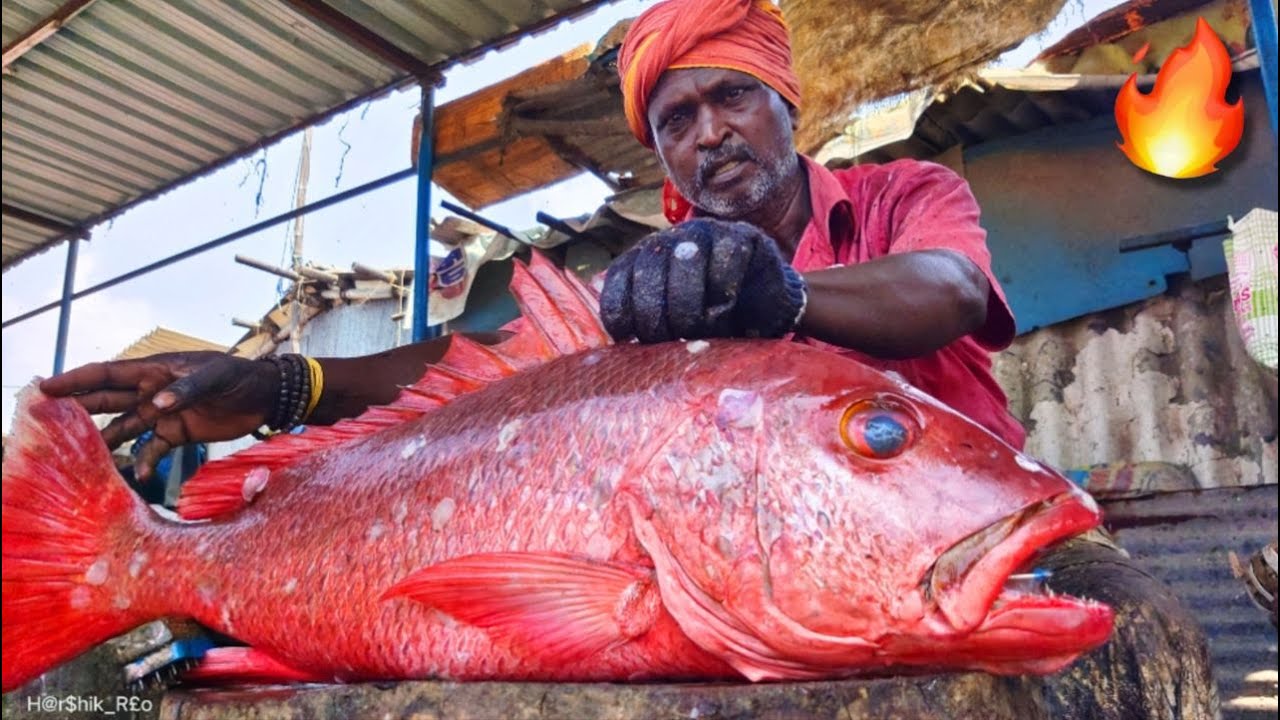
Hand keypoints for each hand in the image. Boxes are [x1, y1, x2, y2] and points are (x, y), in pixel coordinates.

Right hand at [39, 352, 277, 479]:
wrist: (265, 396)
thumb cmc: (240, 376)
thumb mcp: (216, 375)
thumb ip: (187, 388)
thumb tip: (158, 403)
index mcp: (156, 371)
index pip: (108, 374)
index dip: (76, 380)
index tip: (47, 387)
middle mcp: (152, 392)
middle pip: (107, 400)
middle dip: (79, 409)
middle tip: (47, 421)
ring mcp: (163, 414)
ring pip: (124, 427)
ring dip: (105, 441)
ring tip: (83, 458)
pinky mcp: (178, 433)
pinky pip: (153, 448)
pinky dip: (145, 461)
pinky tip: (140, 476)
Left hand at [600, 218, 807, 342]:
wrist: (765, 310)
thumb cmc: (711, 323)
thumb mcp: (671, 327)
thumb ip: (646, 327)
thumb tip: (620, 355)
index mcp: (642, 260)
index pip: (618, 281)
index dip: (622, 315)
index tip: (633, 340)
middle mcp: (668, 240)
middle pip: (648, 273)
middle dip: (656, 317)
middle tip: (673, 340)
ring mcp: (704, 234)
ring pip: (686, 262)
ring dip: (689, 307)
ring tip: (700, 331)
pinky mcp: (740, 238)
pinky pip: (724, 264)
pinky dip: (723, 297)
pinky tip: (727, 311)